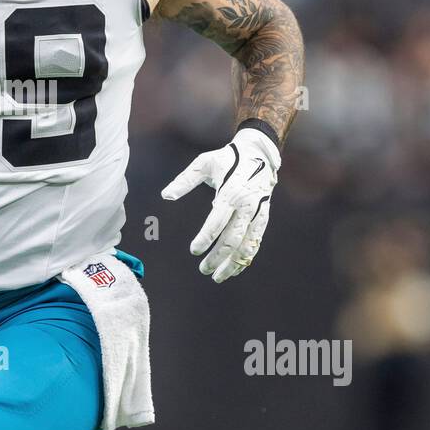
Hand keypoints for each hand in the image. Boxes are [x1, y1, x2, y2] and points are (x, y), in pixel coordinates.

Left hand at [161, 127, 279, 282]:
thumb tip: (165, 195)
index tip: (194, 250)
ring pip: (246, 245)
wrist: (260, 153)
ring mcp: (257, 213)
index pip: (216, 222)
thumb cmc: (227, 159)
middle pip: (232, 239)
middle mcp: (246, 206)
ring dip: (232, 263)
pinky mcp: (264, 217)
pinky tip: (236, 269)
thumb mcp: (204, 163)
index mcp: (231, 193)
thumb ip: (185, 180)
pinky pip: (255, 242)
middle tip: (202, 269)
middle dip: (217, 257)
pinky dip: (246, 257)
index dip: (205, 239)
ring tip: (218, 276)